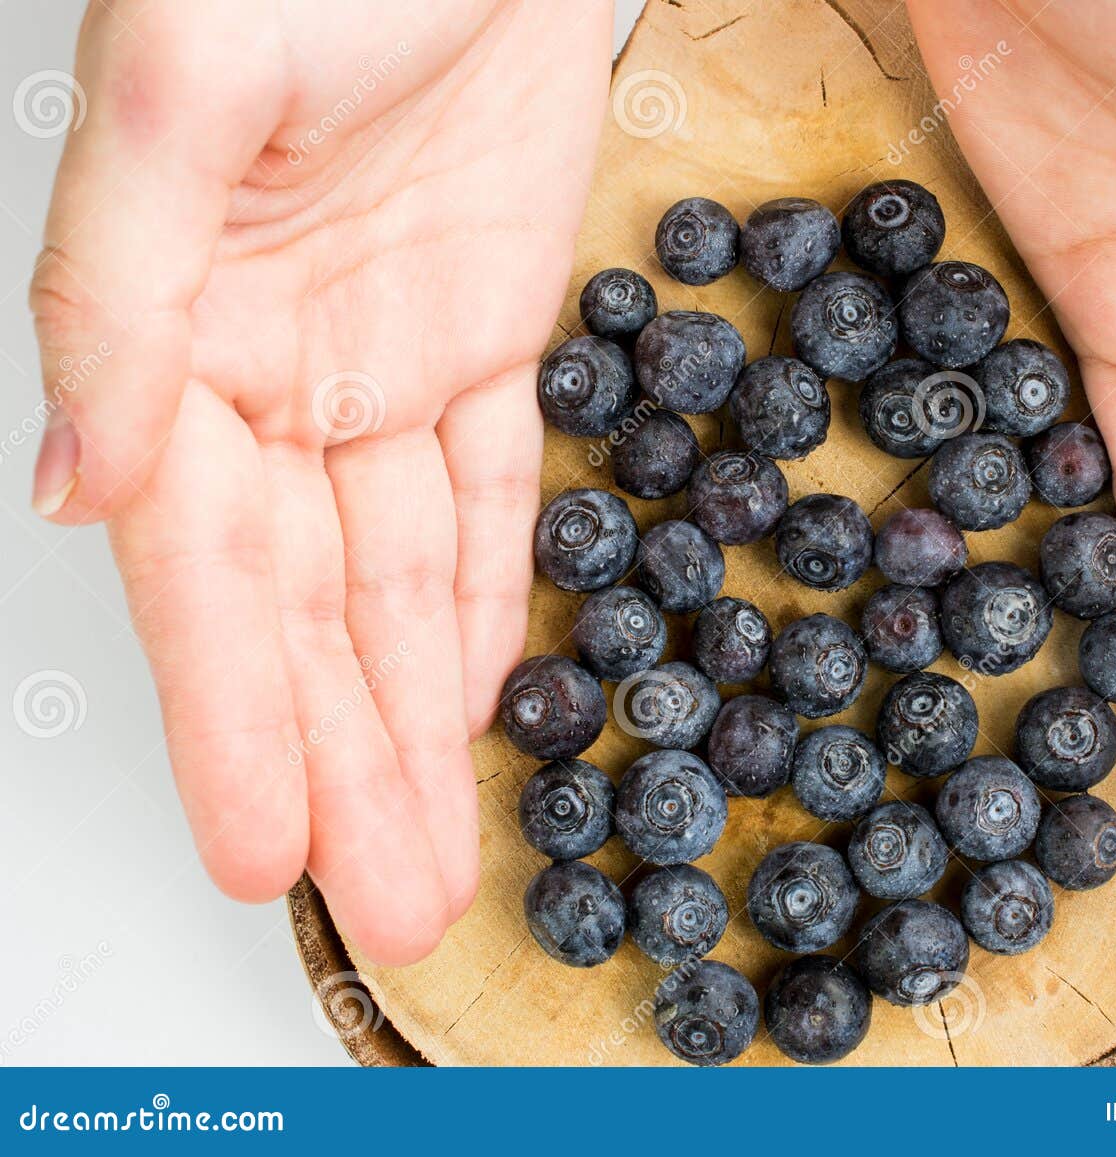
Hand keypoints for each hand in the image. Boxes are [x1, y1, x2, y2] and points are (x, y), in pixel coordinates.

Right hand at [30, 0, 608, 961]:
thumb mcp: (180, 98)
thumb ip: (114, 298)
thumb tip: (82, 493)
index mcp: (179, 340)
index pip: (208, 579)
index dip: (237, 717)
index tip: (263, 852)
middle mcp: (274, 376)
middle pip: (313, 613)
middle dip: (345, 762)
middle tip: (389, 900)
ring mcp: (382, 363)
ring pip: (404, 579)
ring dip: (417, 715)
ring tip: (440, 844)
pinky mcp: (481, 333)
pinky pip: (491, 493)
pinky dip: (488, 595)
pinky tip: (474, 693)